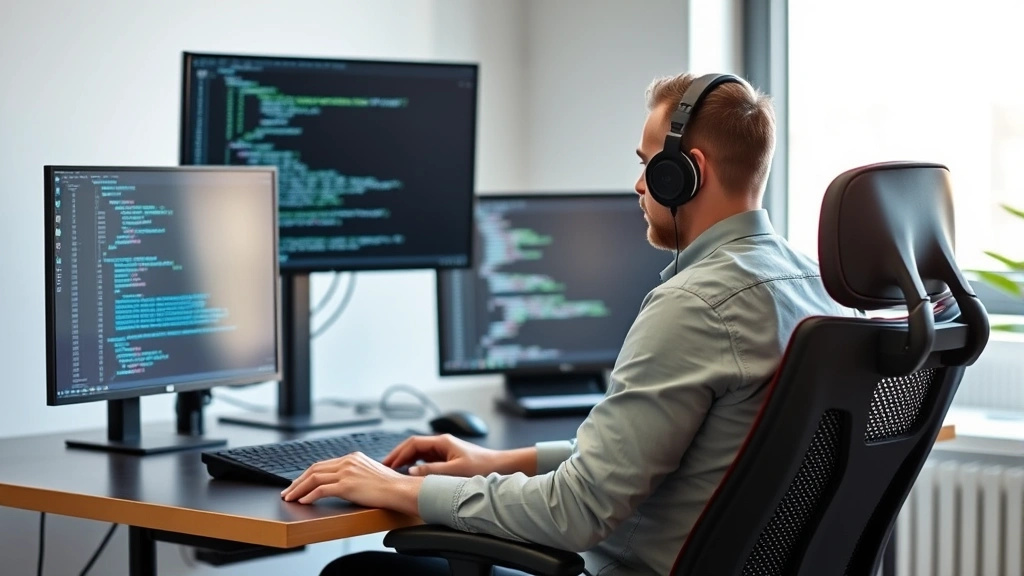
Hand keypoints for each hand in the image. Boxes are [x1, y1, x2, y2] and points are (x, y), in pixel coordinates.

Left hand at [280, 451, 422, 515]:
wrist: (400, 490)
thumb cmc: (390, 487)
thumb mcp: (370, 474)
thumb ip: (356, 475)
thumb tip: (345, 485)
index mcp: (353, 457)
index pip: (323, 464)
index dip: (307, 474)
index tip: (298, 483)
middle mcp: (348, 461)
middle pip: (314, 469)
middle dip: (298, 481)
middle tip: (287, 491)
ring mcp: (347, 472)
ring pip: (314, 478)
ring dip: (298, 489)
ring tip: (290, 498)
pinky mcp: (347, 485)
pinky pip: (321, 489)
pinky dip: (309, 496)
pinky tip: (303, 502)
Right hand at [383, 434, 535, 476]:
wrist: (500, 466)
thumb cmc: (482, 466)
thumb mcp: (454, 471)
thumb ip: (431, 470)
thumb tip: (412, 470)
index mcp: (442, 442)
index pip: (412, 443)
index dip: (397, 453)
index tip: (387, 463)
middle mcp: (442, 444)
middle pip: (413, 447)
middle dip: (398, 456)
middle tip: (384, 468)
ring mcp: (445, 451)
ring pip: (419, 454)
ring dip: (406, 461)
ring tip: (394, 472)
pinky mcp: (448, 459)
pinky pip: (427, 460)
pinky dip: (416, 465)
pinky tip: (411, 475)